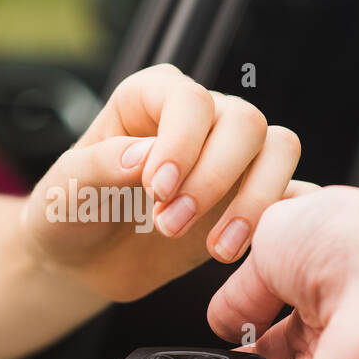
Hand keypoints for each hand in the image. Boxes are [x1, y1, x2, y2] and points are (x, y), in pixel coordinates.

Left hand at [22, 63, 299, 301]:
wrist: (85, 261)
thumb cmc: (71, 211)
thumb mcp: (66, 190)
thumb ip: (99, 166)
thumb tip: (143, 154)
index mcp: (152, 97)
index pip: (190, 100)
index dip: (182, 143)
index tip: (156, 190)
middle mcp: (200, 117)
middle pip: (244, 122)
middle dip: (213, 179)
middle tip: (170, 226)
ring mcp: (232, 155)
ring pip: (278, 149)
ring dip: (254, 201)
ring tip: (215, 249)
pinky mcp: (250, 197)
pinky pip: (292, 192)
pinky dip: (283, 218)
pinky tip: (249, 252)